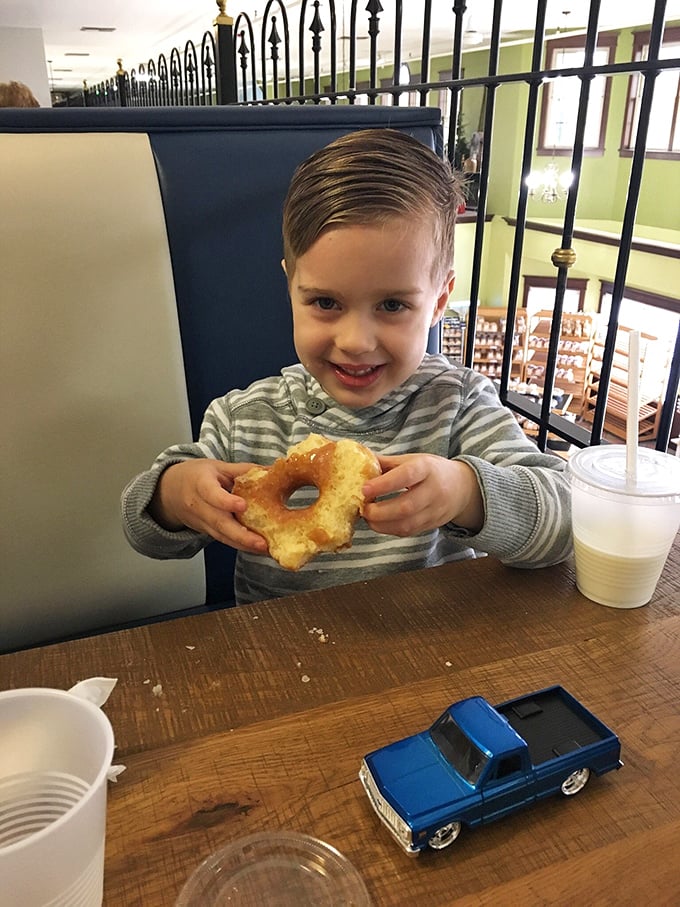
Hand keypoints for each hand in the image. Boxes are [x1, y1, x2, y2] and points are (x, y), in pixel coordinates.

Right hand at [148, 459, 267, 553]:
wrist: (170, 492)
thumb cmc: (196, 476)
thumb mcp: (218, 467)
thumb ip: (243, 470)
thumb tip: (271, 471)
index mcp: (201, 483)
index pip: (211, 493)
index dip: (225, 501)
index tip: (242, 506)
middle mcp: (199, 506)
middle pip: (219, 522)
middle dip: (241, 535)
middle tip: (261, 543)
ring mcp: (202, 522)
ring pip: (222, 536)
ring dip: (244, 545)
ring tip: (265, 550)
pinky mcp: (207, 532)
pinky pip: (224, 540)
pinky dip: (241, 546)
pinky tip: (258, 549)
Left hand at [361, 454, 483, 536]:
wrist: (462, 488)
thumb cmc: (432, 470)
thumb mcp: (413, 460)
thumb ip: (387, 462)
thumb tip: (359, 459)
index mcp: (427, 468)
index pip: (406, 476)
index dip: (384, 484)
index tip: (364, 489)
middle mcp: (433, 491)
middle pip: (406, 506)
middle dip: (379, 511)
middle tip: (362, 507)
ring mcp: (434, 511)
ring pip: (407, 524)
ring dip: (381, 524)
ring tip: (367, 516)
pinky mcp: (431, 525)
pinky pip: (408, 532)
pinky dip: (389, 529)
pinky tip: (379, 523)